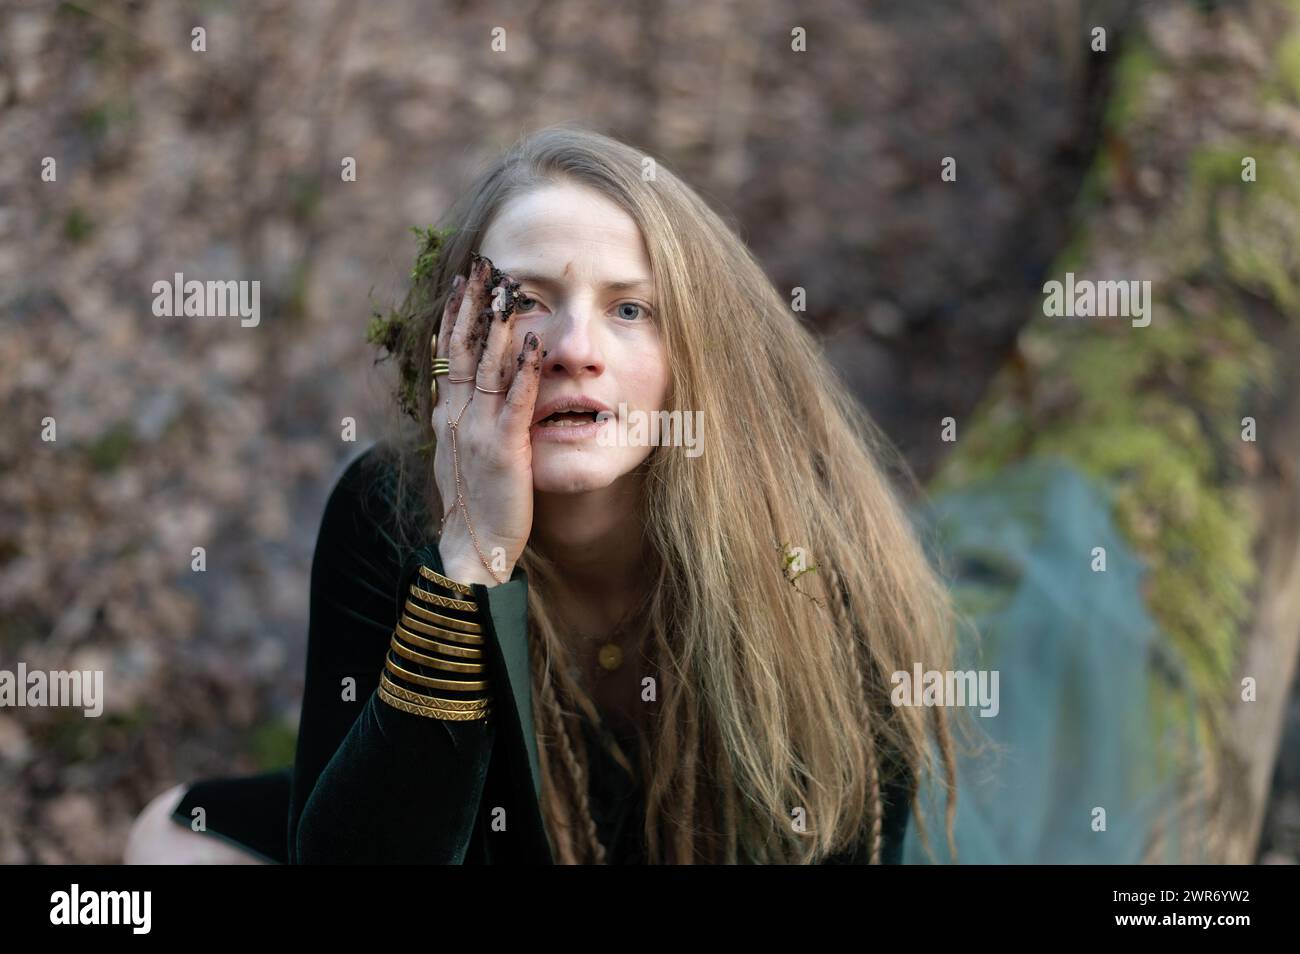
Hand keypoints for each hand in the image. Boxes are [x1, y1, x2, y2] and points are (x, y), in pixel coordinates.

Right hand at [431, 252, 541, 585]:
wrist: (473, 548)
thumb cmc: (476, 505)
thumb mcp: (462, 456)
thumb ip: (462, 422)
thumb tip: (459, 396)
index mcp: (446, 416)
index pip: (447, 353)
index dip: (455, 315)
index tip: (463, 281)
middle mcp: (455, 416)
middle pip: (462, 347)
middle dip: (474, 304)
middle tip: (484, 264)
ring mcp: (477, 430)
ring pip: (487, 365)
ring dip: (499, 323)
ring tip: (509, 287)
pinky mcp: (504, 448)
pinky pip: (516, 400)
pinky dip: (526, 369)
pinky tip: (537, 342)